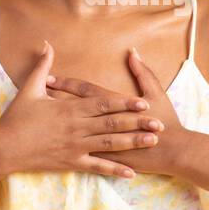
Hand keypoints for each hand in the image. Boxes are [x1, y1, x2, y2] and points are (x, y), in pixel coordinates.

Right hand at [0, 41, 161, 179]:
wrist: (4, 148)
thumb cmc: (16, 118)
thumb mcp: (29, 89)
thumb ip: (42, 67)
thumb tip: (47, 45)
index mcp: (71, 109)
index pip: (104, 104)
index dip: (126, 103)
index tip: (144, 102)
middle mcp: (78, 127)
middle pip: (114, 124)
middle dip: (138, 123)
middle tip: (160, 124)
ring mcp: (76, 146)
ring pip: (110, 144)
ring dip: (133, 143)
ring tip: (152, 142)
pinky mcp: (72, 162)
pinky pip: (97, 167)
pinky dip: (115, 170)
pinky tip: (131, 173)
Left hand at [48, 47, 191, 177]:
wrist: (172, 150)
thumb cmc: (165, 119)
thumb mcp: (156, 91)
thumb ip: (143, 71)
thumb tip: (133, 52)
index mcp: (114, 105)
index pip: (85, 91)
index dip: (67, 85)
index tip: (49, 79)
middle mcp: (104, 123)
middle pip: (73, 110)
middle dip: (54, 102)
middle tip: (36, 95)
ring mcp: (104, 141)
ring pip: (74, 132)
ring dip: (57, 125)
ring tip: (38, 120)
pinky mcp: (107, 157)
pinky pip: (83, 153)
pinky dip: (69, 148)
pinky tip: (54, 146)